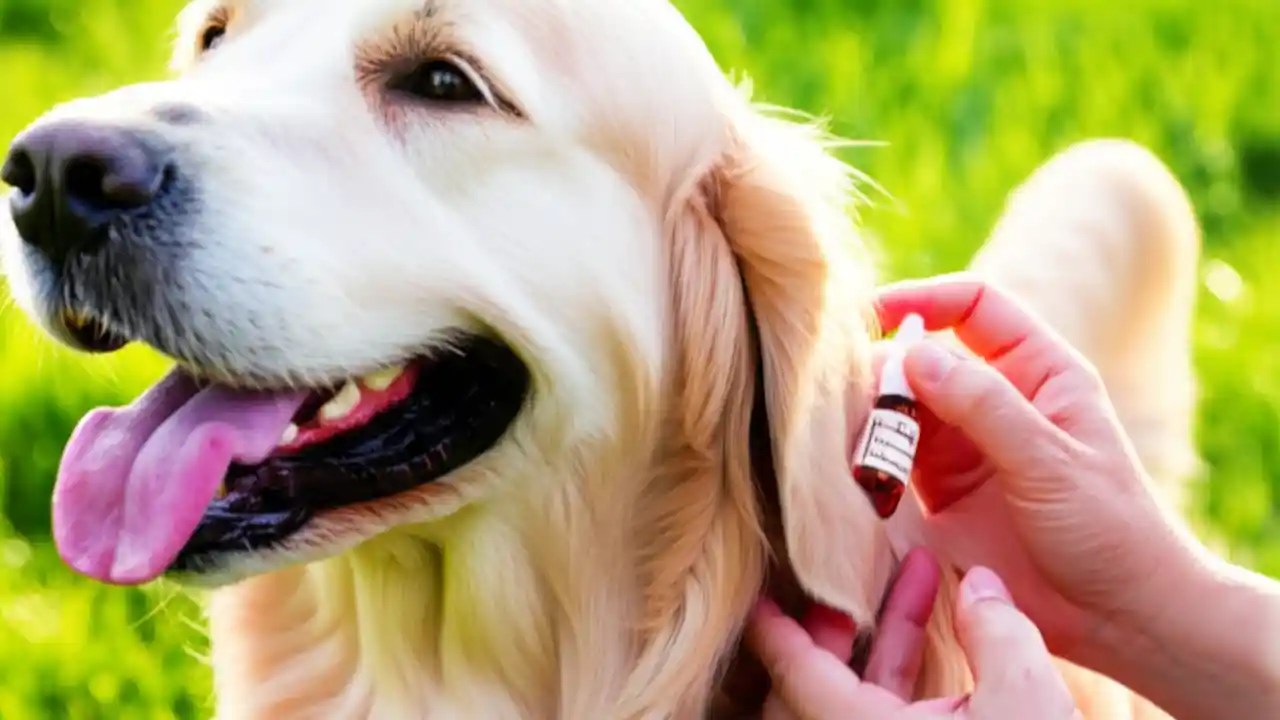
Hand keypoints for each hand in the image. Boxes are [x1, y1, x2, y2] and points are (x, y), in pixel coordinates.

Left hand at [747, 550, 1078, 718]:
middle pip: (816, 687)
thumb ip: (997, 633)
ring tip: (922, 587)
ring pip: (856, 705)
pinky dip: (905, 687)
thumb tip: (980, 583)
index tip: (762, 599)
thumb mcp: (1027, 702)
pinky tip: (946, 652)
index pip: (794, 674)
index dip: (776, 631)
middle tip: (861, 580)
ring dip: (886, 648)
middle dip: (838, 628)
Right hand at [873, 274, 1197, 657]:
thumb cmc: (1109, 528)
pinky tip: (859, 477)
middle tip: (858, 403)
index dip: (925, 299)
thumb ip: (983, 406)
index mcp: (1039, 373)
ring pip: (900, 412)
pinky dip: (870, 464)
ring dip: (872, 421)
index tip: (874, 312)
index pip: (975, 307)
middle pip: (923, 361)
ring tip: (854, 445)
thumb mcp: (1050, 461)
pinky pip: (892, 463)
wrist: (1118, 617)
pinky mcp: (940, 494)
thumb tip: (913, 352)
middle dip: (886, 373)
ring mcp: (965, 448)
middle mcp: (996, 402)